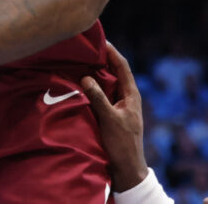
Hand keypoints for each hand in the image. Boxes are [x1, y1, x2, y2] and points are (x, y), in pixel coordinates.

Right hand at [83, 41, 149, 191]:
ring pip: (105, 83)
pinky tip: (77, 84)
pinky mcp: (109, 114)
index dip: (111, 51)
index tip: (99, 38)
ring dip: (93, 73)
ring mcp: (118, 106)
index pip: (122, 66)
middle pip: (113, 72)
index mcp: (131, 95)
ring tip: (77, 61)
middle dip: (100, 59)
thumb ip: (99, 98)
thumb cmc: (122, 144)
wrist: (126, 169)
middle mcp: (125, 97)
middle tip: (83, 47)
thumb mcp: (110, 119)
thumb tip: (85, 77)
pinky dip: (90, 87)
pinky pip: (99, 94)